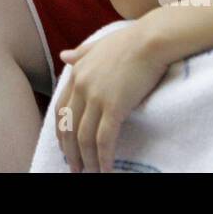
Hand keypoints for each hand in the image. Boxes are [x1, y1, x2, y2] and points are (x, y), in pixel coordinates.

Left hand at [54, 23, 171, 172]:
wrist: (151, 39)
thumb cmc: (130, 40)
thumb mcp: (98, 44)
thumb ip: (81, 53)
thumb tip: (64, 55)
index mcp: (77, 73)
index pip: (61, 109)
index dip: (62, 131)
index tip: (65, 146)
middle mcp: (81, 86)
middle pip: (69, 127)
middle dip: (70, 151)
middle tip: (74, 167)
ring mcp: (96, 97)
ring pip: (84, 137)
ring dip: (86, 160)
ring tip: (89, 173)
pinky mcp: (114, 107)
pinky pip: (104, 139)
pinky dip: (103, 157)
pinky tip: (106, 169)